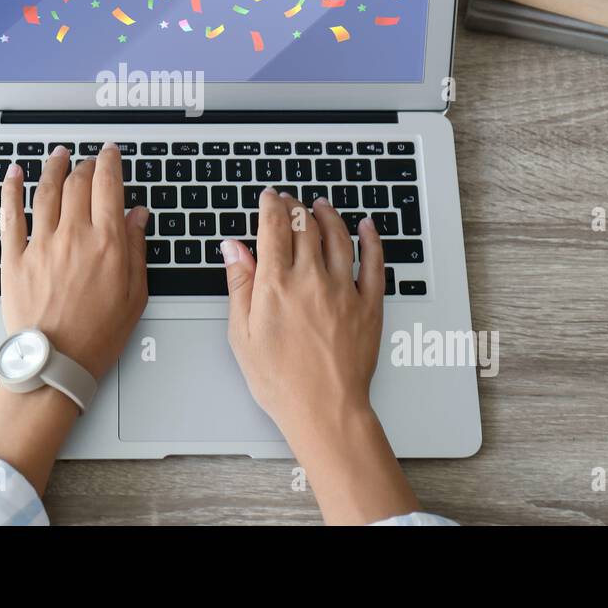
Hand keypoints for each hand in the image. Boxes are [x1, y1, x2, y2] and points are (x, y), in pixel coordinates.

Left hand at [0, 143, 148, 496]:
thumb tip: (137, 216)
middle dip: (85, 165)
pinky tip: (15, 173)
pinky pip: (11, 215)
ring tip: (59, 155)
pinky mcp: (14, 258)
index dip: (110, 164)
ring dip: (53, 167)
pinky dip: (12, 190)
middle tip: (89, 161)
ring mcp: (41, 245)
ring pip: (46, 191)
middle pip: (77, 184)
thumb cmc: (98, 336)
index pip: (108, 187)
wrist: (57, 363)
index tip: (111, 154)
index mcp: (106, 243)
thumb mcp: (134, 294)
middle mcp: (73, 236)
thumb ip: (136, 249)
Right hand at [221, 189, 419, 523]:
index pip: (274, 227)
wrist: (324, 410)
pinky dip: (371, 240)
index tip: (269, 197)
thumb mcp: (242, 334)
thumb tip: (233, 249)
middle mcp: (312, 279)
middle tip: (290, 200)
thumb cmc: (280, 380)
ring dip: (328, 215)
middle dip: (295, 207)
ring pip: (339, 236)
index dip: (270, 206)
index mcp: (277, 285)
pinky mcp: (369, 305)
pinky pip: (374, 262)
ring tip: (320, 206)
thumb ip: (240, 285)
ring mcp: (344, 290)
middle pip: (305, 226)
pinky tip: (367, 227)